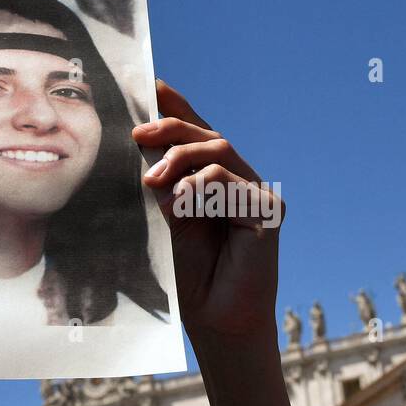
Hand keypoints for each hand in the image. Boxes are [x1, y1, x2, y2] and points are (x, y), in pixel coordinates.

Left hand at [133, 79, 283, 337]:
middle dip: (170, 129)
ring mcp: (258, 194)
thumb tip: (144, 142)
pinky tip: (180, 204)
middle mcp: (240, 181)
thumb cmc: (191, 275)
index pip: (197, 132)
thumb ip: (164, 180)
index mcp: (215, 180)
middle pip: (208, 136)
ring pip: (219, 152)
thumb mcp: (169, 217)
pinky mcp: (268, 212)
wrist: (215, 321)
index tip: (151, 85)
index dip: (177, 106)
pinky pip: (231, 183)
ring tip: (153, 182)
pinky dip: (202, 188)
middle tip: (137, 137)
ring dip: (181, 159)